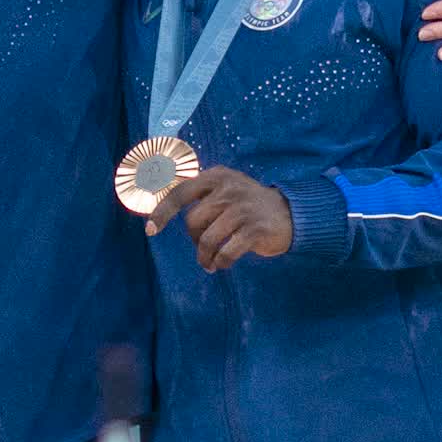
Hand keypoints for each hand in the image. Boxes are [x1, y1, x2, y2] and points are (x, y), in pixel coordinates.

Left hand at [145, 166, 292, 271]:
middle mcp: (229, 189)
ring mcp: (243, 209)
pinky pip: (226, 252)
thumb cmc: (248, 205)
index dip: (162, 213)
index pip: (180, 193)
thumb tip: (162, 212)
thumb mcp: (226, 189)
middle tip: (204, 246)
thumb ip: (201, 195)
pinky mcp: (255, 230)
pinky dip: (220, 262)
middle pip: (193, 221)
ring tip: (208, 263)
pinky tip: (221, 265)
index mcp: (217, 176)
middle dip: (194, 238)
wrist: (292, 214)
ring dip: (204, 256)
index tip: (150, 230)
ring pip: (207, 239)